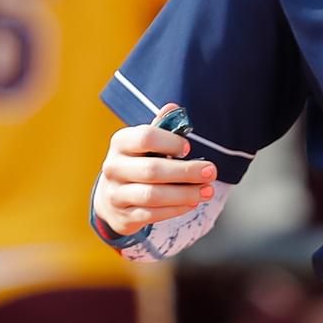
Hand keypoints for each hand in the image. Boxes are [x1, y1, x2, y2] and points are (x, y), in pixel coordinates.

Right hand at [95, 103, 217, 236]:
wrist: (111, 197)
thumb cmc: (136, 162)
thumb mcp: (144, 143)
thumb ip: (160, 127)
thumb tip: (174, 107)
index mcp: (120, 142)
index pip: (145, 137)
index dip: (171, 142)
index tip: (189, 148)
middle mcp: (114, 167)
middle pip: (152, 170)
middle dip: (186, 171)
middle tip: (211, 171)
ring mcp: (116, 194)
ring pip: (153, 196)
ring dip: (185, 193)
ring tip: (208, 191)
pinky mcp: (124, 216)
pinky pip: (153, 214)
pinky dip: (176, 209)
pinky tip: (192, 202)